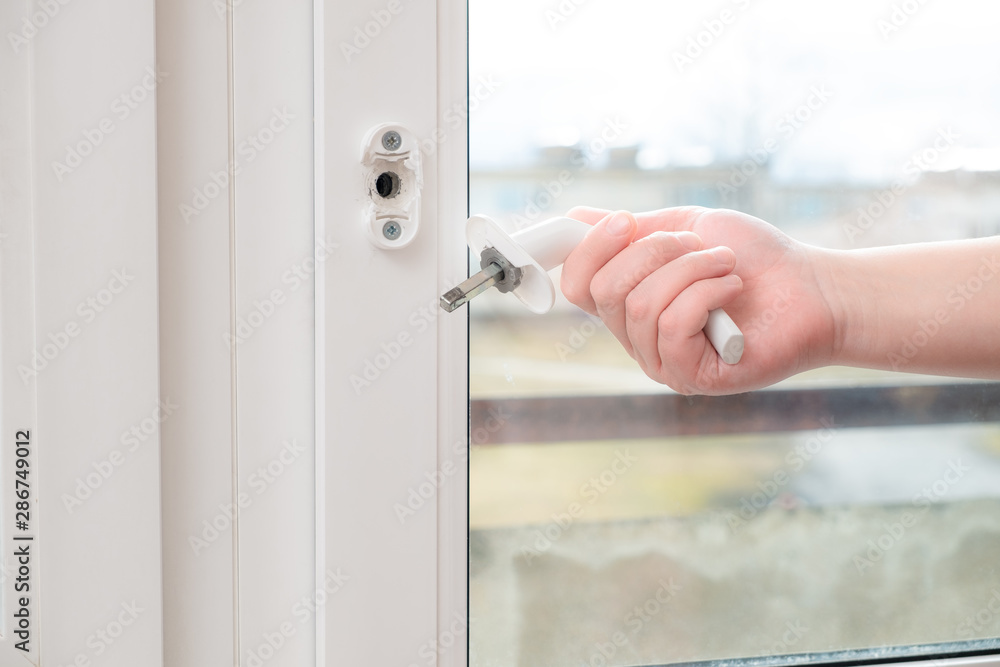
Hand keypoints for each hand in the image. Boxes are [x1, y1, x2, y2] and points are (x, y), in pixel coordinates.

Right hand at [560, 206, 838, 394]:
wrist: (813, 286)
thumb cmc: (754, 258)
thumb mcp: (686, 227)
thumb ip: (633, 228)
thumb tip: (575, 215)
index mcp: (628, 303)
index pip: (576, 285)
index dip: (590, 248)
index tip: (625, 220)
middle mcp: (636, 339)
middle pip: (605, 291)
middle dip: (655, 252)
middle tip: (700, 246)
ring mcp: (662, 362)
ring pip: (641, 306)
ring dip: (691, 269)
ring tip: (726, 266)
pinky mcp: (692, 377)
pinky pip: (673, 326)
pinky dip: (706, 293)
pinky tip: (733, 290)